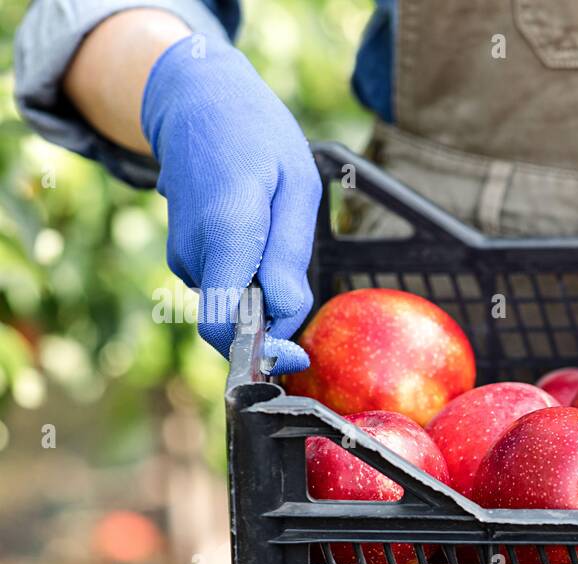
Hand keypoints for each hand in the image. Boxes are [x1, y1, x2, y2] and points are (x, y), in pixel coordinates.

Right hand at [142, 36, 319, 372]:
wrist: (197, 101)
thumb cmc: (258, 138)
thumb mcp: (296, 187)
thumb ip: (289, 256)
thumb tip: (286, 317)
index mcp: (225, 235)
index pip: (227, 328)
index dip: (264, 351)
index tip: (298, 354)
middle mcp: (194, 252)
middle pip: (230, 325)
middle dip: (270, 327)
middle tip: (300, 293)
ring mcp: (182, 254)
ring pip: (230, 305)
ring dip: (262, 296)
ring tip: (279, 242)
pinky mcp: (184, 254)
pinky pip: (223, 286)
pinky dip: (249, 280)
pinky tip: (261, 240)